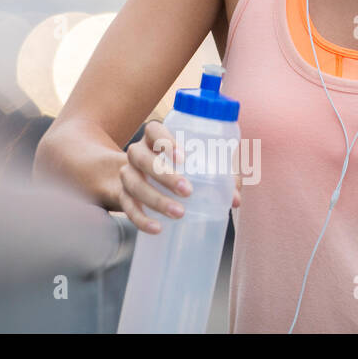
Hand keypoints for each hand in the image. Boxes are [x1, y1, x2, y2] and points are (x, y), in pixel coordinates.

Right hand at [118, 120, 238, 234]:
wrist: (135, 180)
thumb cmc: (175, 169)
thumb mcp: (195, 166)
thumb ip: (218, 176)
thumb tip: (235, 198)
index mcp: (153, 139)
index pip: (153, 130)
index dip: (166, 141)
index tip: (183, 157)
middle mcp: (136, 153)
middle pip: (141, 157)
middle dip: (164, 174)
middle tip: (187, 190)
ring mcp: (127, 174)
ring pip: (133, 183)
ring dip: (155, 199)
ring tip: (178, 213)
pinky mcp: (122, 196)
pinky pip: (127, 207)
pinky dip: (141, 219)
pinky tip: (157, 228)